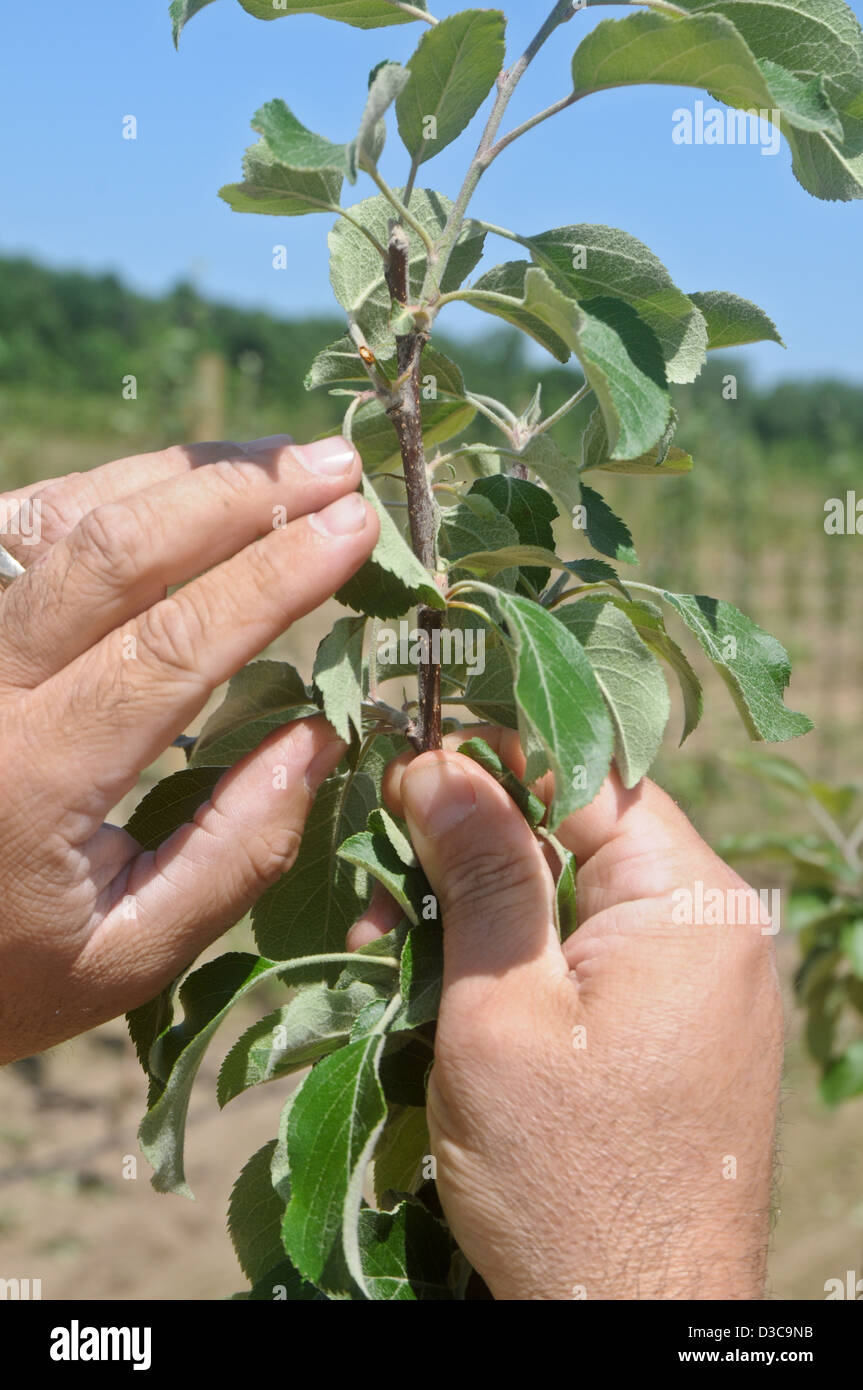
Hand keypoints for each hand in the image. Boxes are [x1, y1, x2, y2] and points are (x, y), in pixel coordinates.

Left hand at [0, 435, 377, 1062]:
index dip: (275, 575)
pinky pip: (20, 528)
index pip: (173, 642)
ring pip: (63, 516)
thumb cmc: (2, 973)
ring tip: (276, 460)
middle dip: (238, 494)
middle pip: (114, 550)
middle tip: (334, 466)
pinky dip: (108, 490)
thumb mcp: (128, 953)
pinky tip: (175, 486)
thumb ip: (236, 852)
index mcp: (32, 779)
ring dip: (179, 474)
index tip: (356, 530)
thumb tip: (323, 732)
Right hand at [350, 729, 782, 1300]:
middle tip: (377, 874)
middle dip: (470, 845)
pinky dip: (511, 961)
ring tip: (384, 942)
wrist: (634, 1325)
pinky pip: (584, 957)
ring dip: (476, 910)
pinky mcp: (668, 1028)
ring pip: (569, 897)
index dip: (491, 756)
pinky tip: (436, 986)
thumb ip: (479, 875)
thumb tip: (440, 761)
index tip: (405, 760)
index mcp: (692, 902)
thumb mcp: (501, 1012)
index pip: (586, 773)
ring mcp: (695, 980)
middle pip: (577, 834)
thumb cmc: (566, 1180)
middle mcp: (711, 926)